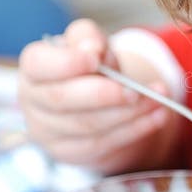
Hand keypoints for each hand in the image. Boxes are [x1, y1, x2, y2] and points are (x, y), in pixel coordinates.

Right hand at [18, 18, 176, 172]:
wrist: (100, 100)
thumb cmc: (93, 67)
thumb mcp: (93, 44)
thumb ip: (89, 38)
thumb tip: (93, 48)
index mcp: (33, 68)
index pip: (38, 65)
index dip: (66, 63)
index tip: (96, 58)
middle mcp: (32, 101)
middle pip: (63, 100)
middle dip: (104, 95)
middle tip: (136, 90)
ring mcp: (47, 132)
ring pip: (87, 126)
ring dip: (128, 114)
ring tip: (159, 100)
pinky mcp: (69, 152)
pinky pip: (103, 144)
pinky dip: (134, 130)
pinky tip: (157, 117)